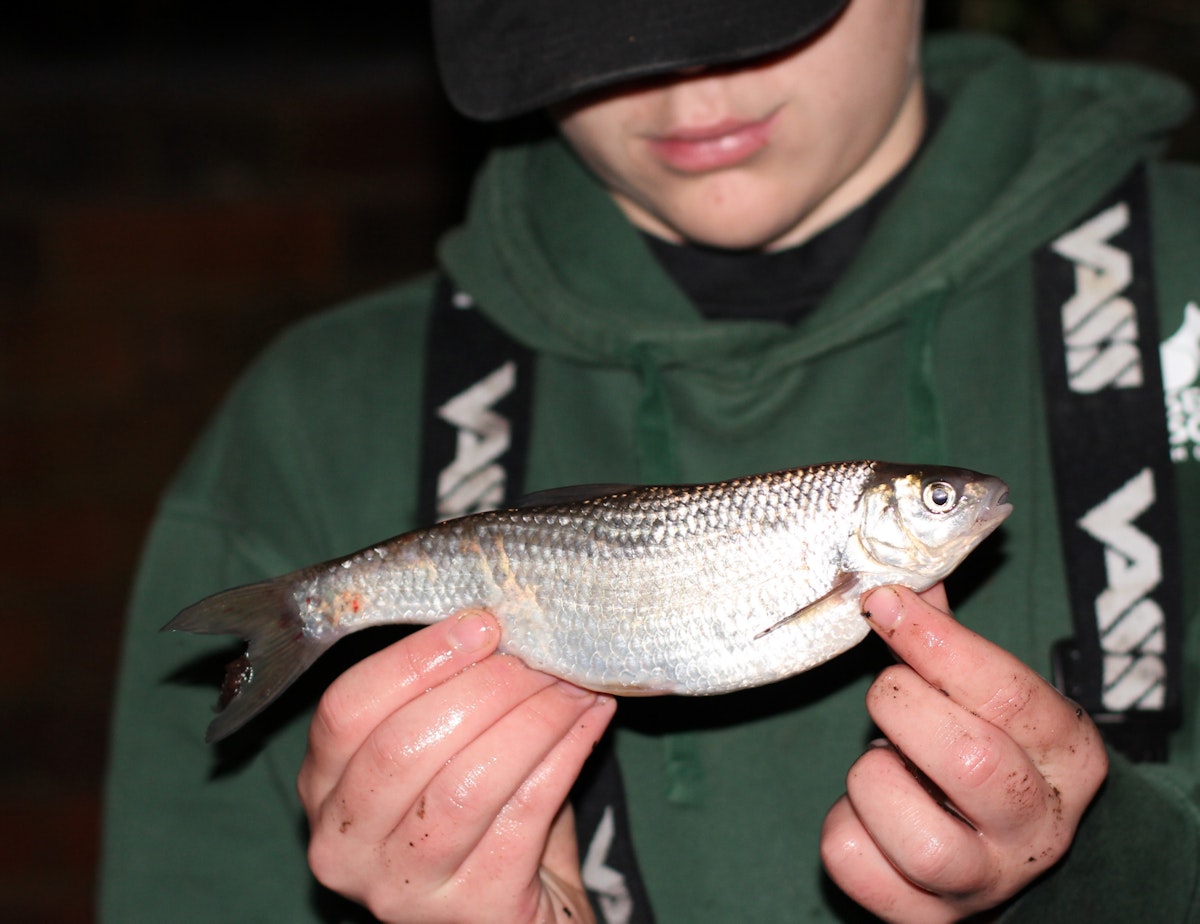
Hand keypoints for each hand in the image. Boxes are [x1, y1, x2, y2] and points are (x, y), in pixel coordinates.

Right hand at [296, 610, 615, 922]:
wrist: (519, 910)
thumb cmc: (480, 811)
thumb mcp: (442, 747)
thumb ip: (448, 689)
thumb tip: (499, 616)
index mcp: (324, 787)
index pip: (346, 710)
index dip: (416, 659)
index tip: (483, 623)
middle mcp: (346, 846)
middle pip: (404, 746)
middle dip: (485, 686)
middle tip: (541, 654)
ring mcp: (405, 888)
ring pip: (466, 784)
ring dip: (532, 718)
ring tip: (573, 684)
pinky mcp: (474, 909)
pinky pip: (524, 816)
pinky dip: (565, 754)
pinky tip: (590, 718)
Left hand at [821, 584, 1107, 921]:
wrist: (995, 848)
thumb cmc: (981, 745)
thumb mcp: (981, 688)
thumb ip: (941, 630)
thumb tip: (894, 571)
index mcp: (1066, 752)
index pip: (1007, 693)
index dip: (936, 641)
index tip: (884, 603)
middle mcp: (1038, 824)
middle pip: (971, 762)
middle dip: (903, 708)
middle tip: (889, 696)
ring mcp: (985, 879)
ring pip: (918, 836)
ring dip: (872, 779)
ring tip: (883, 764)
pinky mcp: (926, 916)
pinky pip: (854, 862)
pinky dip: (843, 827)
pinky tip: (866, 812)